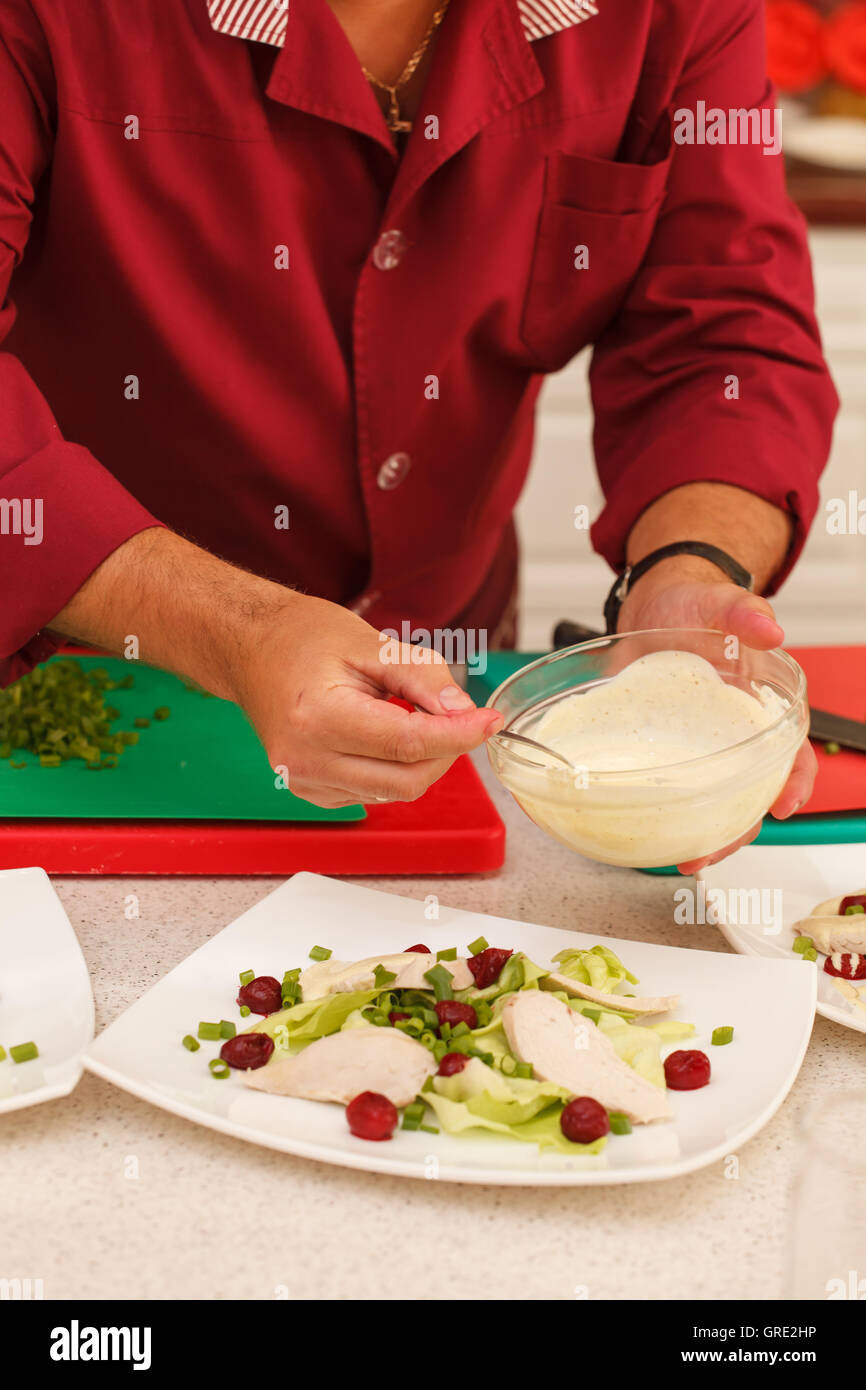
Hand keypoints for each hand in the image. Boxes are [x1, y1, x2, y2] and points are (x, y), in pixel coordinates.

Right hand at [48, 529, 501, 808]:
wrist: (249, 649)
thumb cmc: (302, 637)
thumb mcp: (370, 642)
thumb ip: (422, 678)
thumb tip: (464, 712)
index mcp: (318, 717)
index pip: (408, 742)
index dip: (459, 734)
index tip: (490, 719)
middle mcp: (306, 760)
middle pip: (407, 778)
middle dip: (447, 750)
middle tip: (459, 715)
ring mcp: (304, 781)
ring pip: (394, 791)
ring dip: (423, 761)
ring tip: (411, 714)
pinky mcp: (311, 791)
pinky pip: (373, 793)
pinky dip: (395, 769)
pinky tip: (384, 735)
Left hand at [617, 562, 816, 872]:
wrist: (652, 604)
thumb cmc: (692, 603)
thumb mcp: (717, 599)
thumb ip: (742, 608)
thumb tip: (770, 625)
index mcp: (760, 703)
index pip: (791, 750)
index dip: (794, 780)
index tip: (784, 804)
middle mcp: (733, 732)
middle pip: (751, 791)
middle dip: (740, 828)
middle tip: (714, 851)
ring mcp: (699, 744)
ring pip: (713, 799)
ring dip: (705, 833)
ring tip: (686, 858)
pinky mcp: (665, 748)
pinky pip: (673, 787)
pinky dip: (668, 813)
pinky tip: (653, 833)